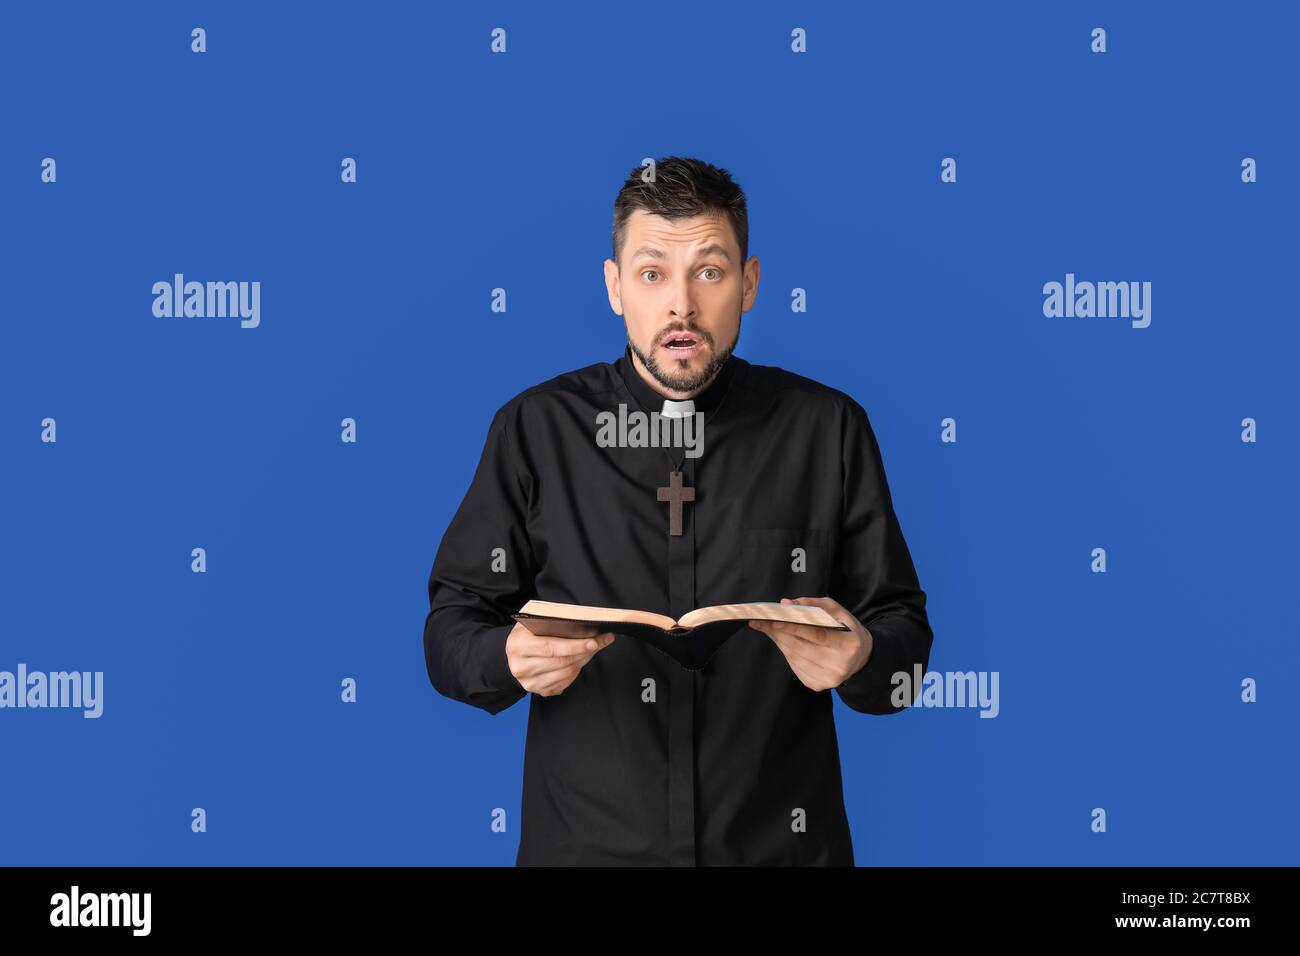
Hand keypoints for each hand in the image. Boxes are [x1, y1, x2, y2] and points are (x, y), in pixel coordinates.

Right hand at [505, 622, 614, 696]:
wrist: (515, 652)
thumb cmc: (528, 633)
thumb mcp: (534, 621)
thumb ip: (554, 622)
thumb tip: (584, 626)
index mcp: (518, 646)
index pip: (550, 647)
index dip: (574, 646)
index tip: (594, 641)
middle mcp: (520, 667)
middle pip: (561, 662)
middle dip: (584, 652)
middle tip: (600, 642)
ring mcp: (529, 682)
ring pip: (565, 674)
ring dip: (583, 661)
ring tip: (592, 649)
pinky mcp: (539, 691)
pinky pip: (565, 683)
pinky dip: (576, 671)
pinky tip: (579, 660)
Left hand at [749, 596, 872, 692]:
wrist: (860, 657)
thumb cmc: (846, 629)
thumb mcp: (836, 610)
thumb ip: (812, 604)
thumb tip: (786, 604)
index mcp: (848, 644)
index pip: (816, 634)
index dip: (793, 627)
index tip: (773, 619)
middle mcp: (839, 665)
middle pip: (801, 647)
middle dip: (778, 632)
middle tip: (761, 621)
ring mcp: (828, 678)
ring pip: (794, 657)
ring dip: (780, 641)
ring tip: (770, 628)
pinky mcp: (818, 685)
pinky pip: (795, 667)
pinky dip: (787, 653)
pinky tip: (785, 642)